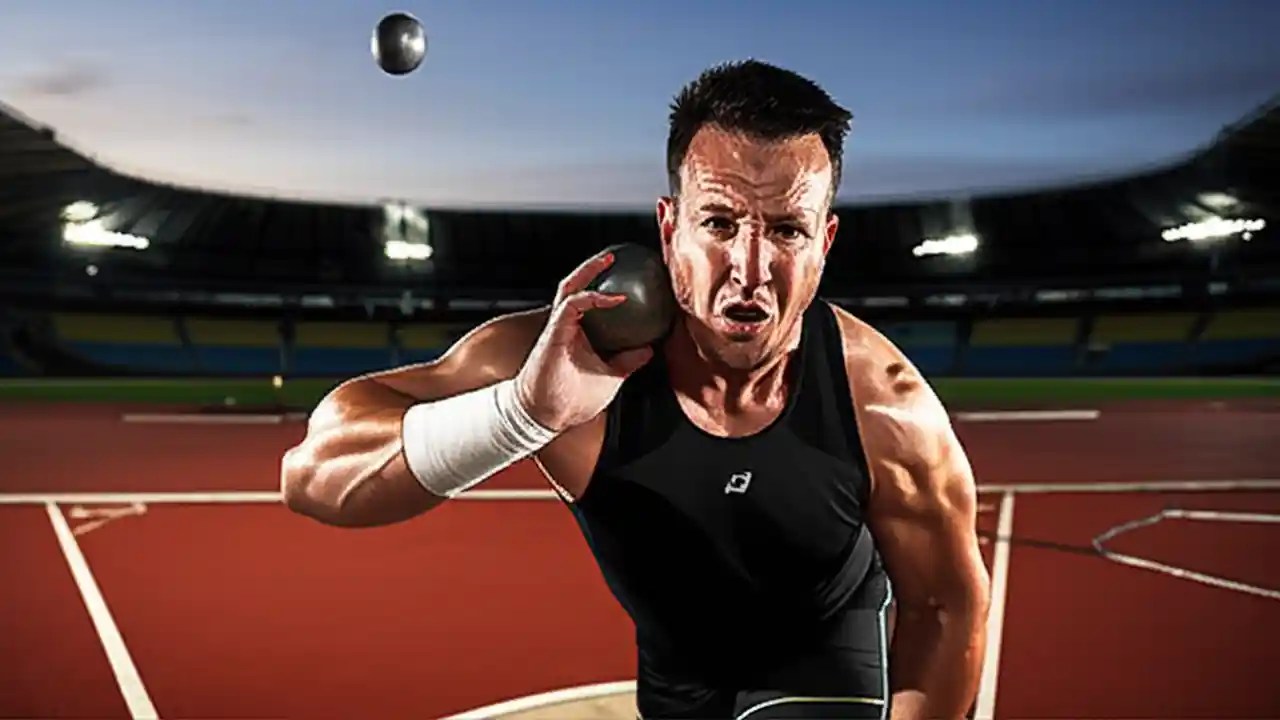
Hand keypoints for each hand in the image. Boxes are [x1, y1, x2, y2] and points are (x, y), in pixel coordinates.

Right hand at [514, 250, 654, 431]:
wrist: (544, 415)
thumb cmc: (571, 399)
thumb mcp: (611, 376)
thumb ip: (628, 360)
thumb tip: (650, 348)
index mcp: (577, 333)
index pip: (589, 300)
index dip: (604, 285)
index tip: (627, 276)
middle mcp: (566, 325)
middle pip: (577, 286)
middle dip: (593, 268)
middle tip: (613, 256)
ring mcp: (558, 327)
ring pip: (570, 287)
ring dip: (588, 271)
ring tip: (607, 259)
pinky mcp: (554, 333)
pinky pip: (571, 305)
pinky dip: (592, 298)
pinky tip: (615, 298)